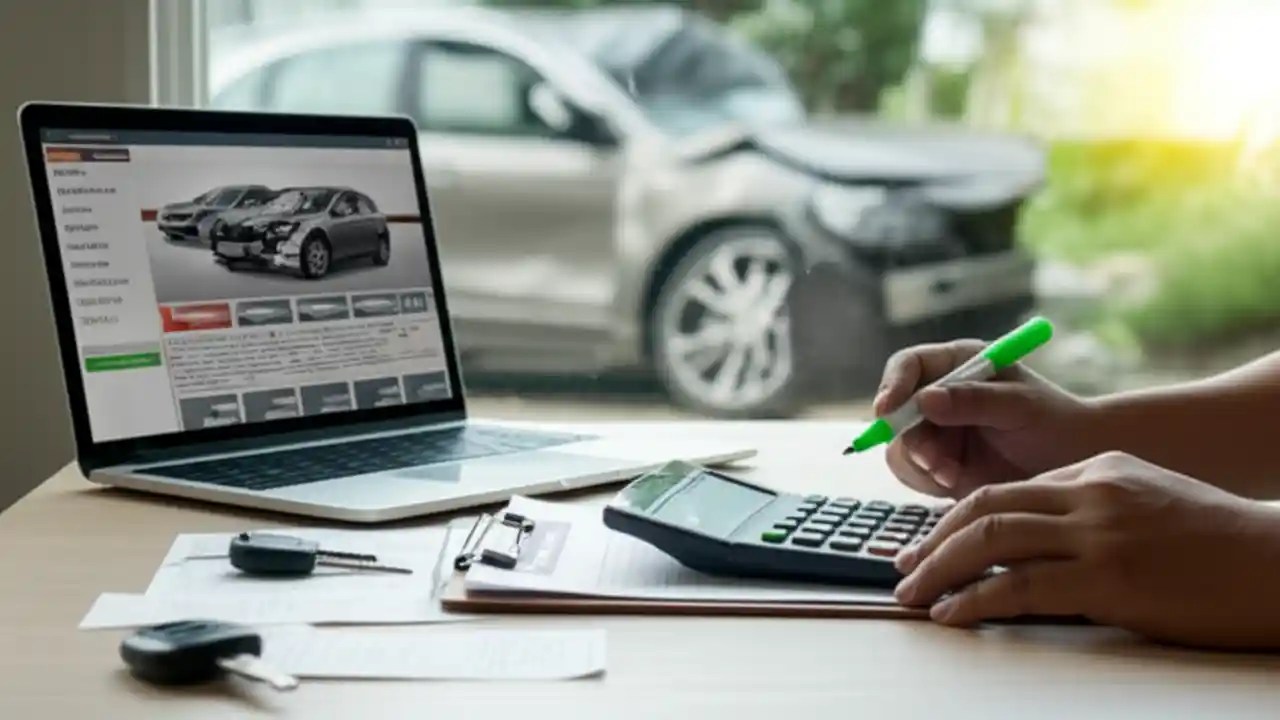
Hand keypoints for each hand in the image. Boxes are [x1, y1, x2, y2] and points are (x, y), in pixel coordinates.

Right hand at [875, 340, 1097, 497]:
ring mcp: (936, 431)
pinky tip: (956, 481)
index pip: (908, 366)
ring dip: (920, 462)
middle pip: (896, 410)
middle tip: (935, 460)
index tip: (887, 411)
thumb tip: (924, 400)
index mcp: (958, 364)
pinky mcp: (939, 463)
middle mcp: (939, 395)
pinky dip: (926, 480)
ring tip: (953, 473)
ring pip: (899, 445)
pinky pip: (912, 472)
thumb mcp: (1020, 406)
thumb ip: (974, 400)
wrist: (1074, 464)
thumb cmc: (1055, 423)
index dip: (892, 385)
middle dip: (909, 437)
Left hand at [893, 452, 1279, 649]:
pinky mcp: (1110, 578)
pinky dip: (976, 600)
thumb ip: (1088, 507)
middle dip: (932, 541)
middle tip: (902, 568)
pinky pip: (1021, 586)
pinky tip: (952, 614)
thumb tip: (1029, 540)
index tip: (928, 545)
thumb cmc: (1215, 543)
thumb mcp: (1145, 502)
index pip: (1005, 490)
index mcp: (1096, 468)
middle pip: (985, 508)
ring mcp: (1099, 533)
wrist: (1277, 564)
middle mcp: (1090, 492)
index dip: (956, 519)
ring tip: (911, 594)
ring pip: (992, 540)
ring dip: (940, 569)